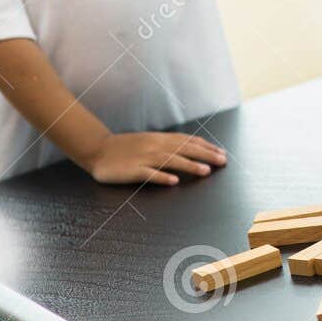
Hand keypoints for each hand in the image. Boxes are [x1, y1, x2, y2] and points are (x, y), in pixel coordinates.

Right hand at [79, 131, 227, 185]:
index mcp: (161, 139)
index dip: (207, 147)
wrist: (98, 149)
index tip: (222, 153)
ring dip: (189, 165)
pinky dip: (161, 177)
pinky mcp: (132, 170)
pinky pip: (149, 174)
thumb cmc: (127, 147)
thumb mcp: (150, 140)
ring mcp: (144, 158)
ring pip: (170, 160)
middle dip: (206, 155)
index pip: (189, 141)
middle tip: (223, 161)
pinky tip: (174, 182)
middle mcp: (155, 146)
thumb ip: (169, 144)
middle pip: (185, 150)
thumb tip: (193, 148)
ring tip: (205, 171)